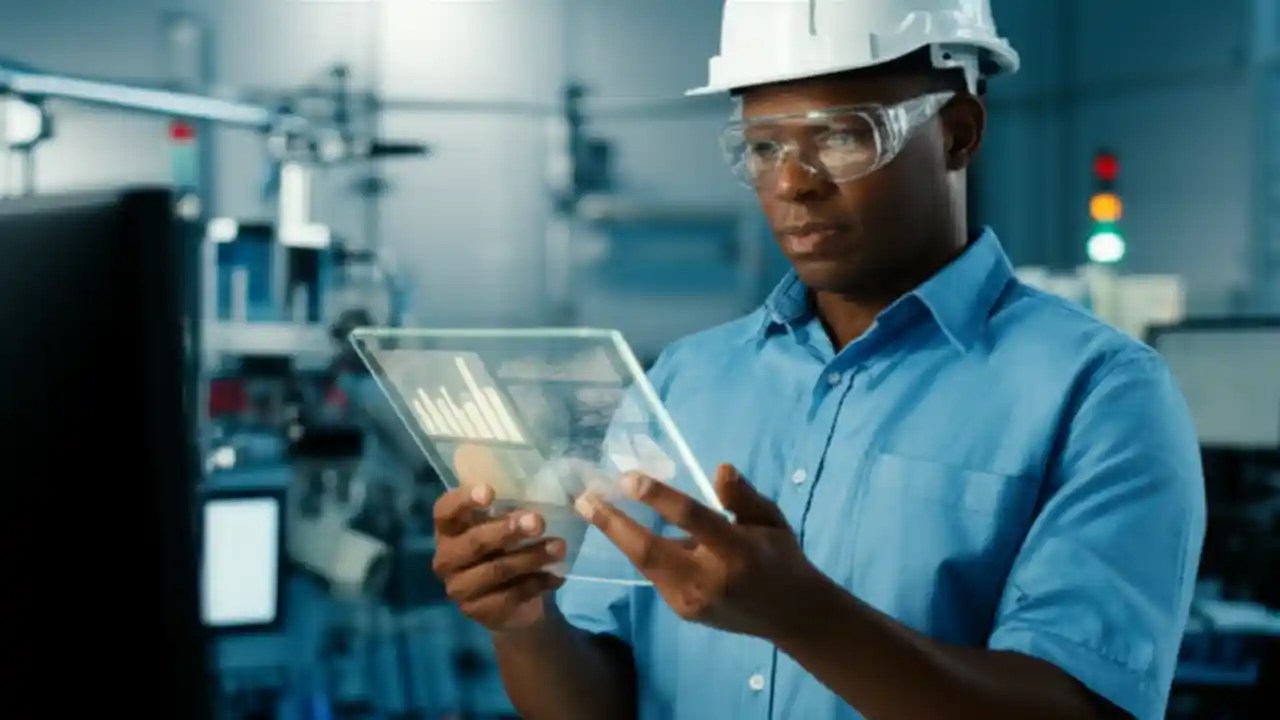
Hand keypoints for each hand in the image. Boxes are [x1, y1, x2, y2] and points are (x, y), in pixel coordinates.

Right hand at [432, 484, 566, 631]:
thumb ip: (510, 511)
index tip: (490, 492)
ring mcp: (459, 588)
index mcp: (448, 530)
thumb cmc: (507, 549)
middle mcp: (446, 559)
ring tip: (559, 547)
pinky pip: (511, 595)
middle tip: (538, 521)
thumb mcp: (506, 525)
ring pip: (496, 570)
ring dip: (531, 557)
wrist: (515, 602)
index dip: (464, 500)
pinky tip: (557, 575)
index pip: (444, 511)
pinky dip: (538, 583)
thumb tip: (536, 494)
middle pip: (474, 542)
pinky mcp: (478, 612)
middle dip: (508, 530)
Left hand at [575, 464, 823, 640]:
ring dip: (617, 535)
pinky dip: (639, 550)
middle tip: (585, 497)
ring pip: (645, 564)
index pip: (693, 520)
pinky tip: (622, 529)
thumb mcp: (771, 520)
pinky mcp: (683, 611)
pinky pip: (655, 574)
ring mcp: (692, 601)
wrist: (790, 615)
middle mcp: (709, 580)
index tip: (629, 478)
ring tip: (591, 507)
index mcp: (737, 551)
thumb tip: (720, 470)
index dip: (659, 498)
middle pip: (651, 550)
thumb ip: (743, 497)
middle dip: (613, 524)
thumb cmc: (781, 557)